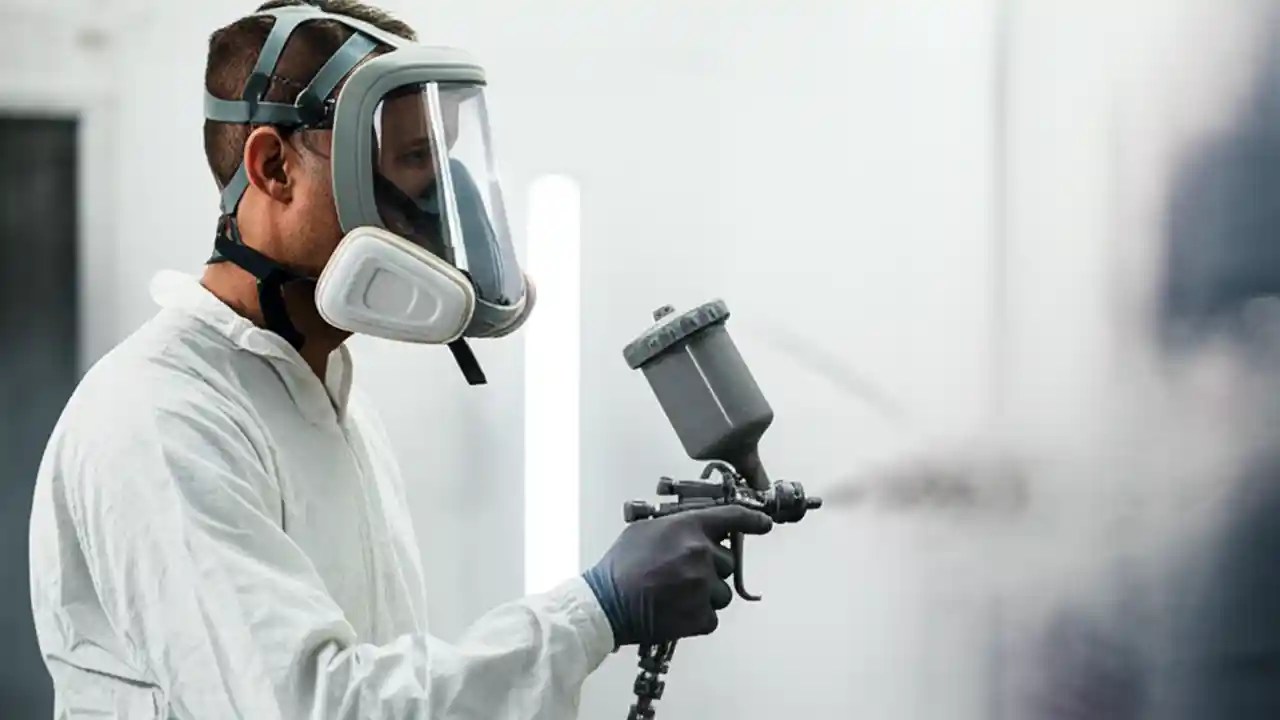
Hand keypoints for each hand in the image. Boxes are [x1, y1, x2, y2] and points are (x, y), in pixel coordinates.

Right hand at [582, 505, 772, 646]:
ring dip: (706, 593)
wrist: (606, 605)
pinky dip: (698, 616)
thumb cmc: (620, 566)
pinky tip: (676, 610)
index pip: (734, 518)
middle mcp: (701, 555)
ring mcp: (703, 588)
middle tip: (682, 573)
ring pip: (723, 591)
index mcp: (689, 528)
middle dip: (711, 567)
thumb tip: (697, 526)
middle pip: (727, 562)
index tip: (764, 524)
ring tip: (676, 594)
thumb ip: (677, 524)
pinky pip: (712, 615)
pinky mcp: (701, 617)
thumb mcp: (645, 528)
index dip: (753, 521)